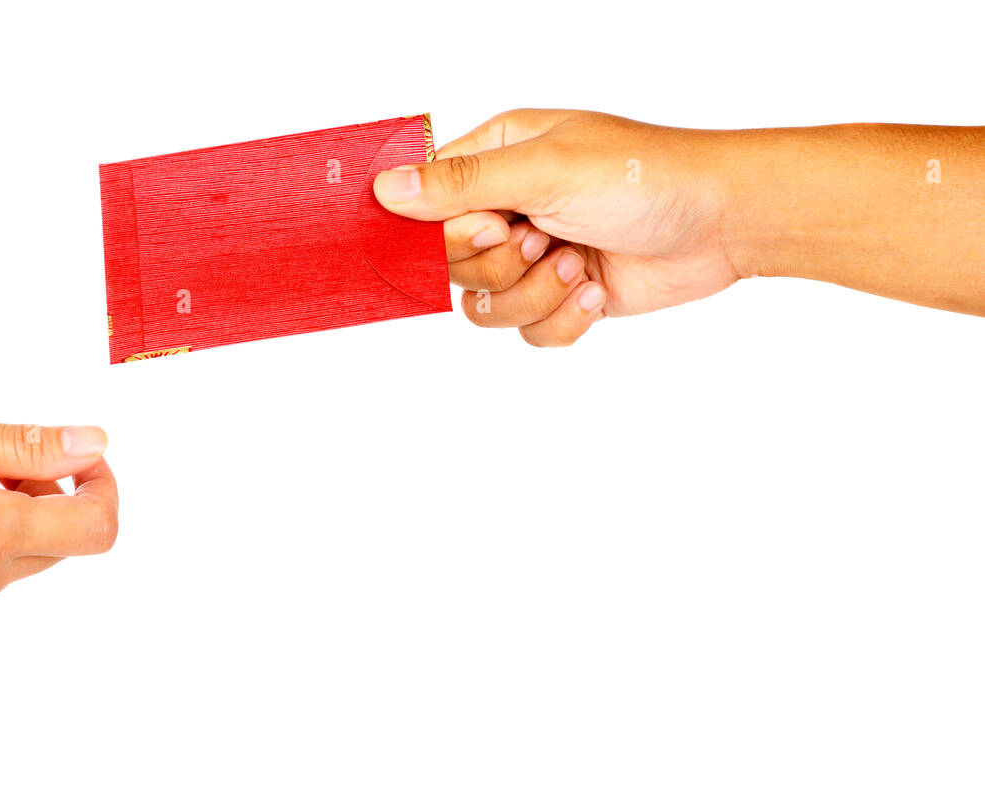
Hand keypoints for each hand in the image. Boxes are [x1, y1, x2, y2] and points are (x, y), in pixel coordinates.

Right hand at [378, 112, 984, 338]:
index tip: (489, 227)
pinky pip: (526, 333)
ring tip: (578, 265)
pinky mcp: (560, 296)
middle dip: (500, 264)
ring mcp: (534, 256)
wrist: (722, 224)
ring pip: (485, 306)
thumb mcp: (543, 170)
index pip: (425, 206)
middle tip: (544, 238)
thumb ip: (460, 184)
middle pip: (451, 265)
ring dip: (533, 296)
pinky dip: (561, 321)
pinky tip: (595, 291)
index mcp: (496, 160)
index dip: (444, 232)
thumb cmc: (645, 176)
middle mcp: (508, 207)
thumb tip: (385, 188)